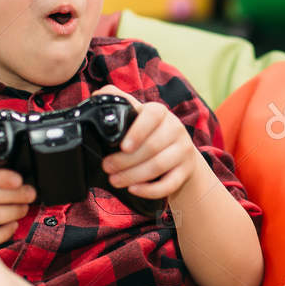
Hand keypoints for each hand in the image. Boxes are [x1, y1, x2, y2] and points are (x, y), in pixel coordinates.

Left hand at [94, 87, 201, 202]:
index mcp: (160, 112)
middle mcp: (175, 128)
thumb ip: (120, 103)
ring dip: (132, 176)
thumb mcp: (138, 116)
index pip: (152, 116)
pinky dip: (149, 190)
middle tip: (107, 166)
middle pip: (151, 147)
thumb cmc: (150, 134)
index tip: (122, 146)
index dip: (137, 132)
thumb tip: (98, 95)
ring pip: (158, 166)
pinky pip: (169, 184)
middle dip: (125, 160)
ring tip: (115, 180)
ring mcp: (183, 150)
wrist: (180, 154)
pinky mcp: (186, 171)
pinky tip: (133, 189)